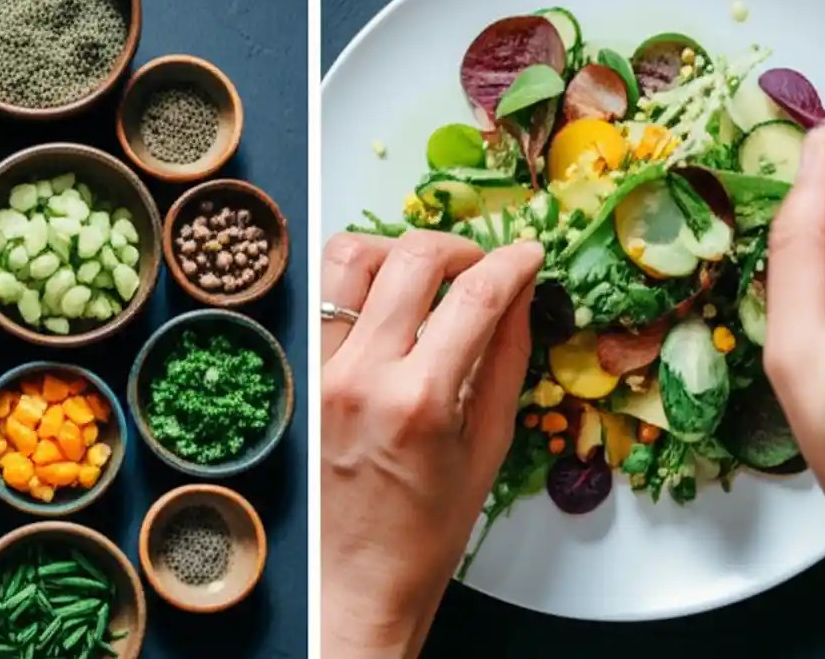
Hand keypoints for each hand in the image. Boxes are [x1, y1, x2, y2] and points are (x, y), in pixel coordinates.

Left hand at [320, 230, 542, 658]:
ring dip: (397, 251)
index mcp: (420, 400)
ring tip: (425, 277)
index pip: (475, 295)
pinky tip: (384, 302)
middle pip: (412, 257)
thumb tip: (517, 289)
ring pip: (349, 256)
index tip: (527, 254)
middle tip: (479, 267)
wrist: (355, 577)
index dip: (512, 262)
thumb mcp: (488, 442)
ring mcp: (319, 370)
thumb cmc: (428, 527)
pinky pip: (320, 294)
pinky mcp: (296, 372)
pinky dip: (356, 281)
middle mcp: (360, 375)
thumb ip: (505, 355)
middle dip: (460, 247)